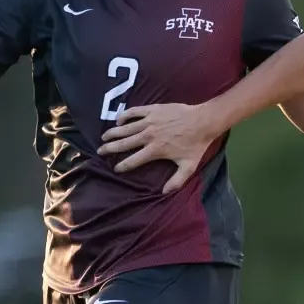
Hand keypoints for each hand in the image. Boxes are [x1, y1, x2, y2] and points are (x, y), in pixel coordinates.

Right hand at [96, 102, 223, 192]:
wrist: (203, 121)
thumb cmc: (196, 145)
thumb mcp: (188, 166)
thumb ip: (176, 181)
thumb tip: (165, 193)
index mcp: (155, 151)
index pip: (133, 161)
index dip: (122, 166)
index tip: (115, 168)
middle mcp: (148, 136)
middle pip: (124, 144)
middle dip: (110, 148)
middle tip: (100, 151)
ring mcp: (149, 122)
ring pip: (126, 128)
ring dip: (113, 133)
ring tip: (104, 136)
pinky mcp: (153, 110)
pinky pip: (134, 112)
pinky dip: (124, 116)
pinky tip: (118, 120)